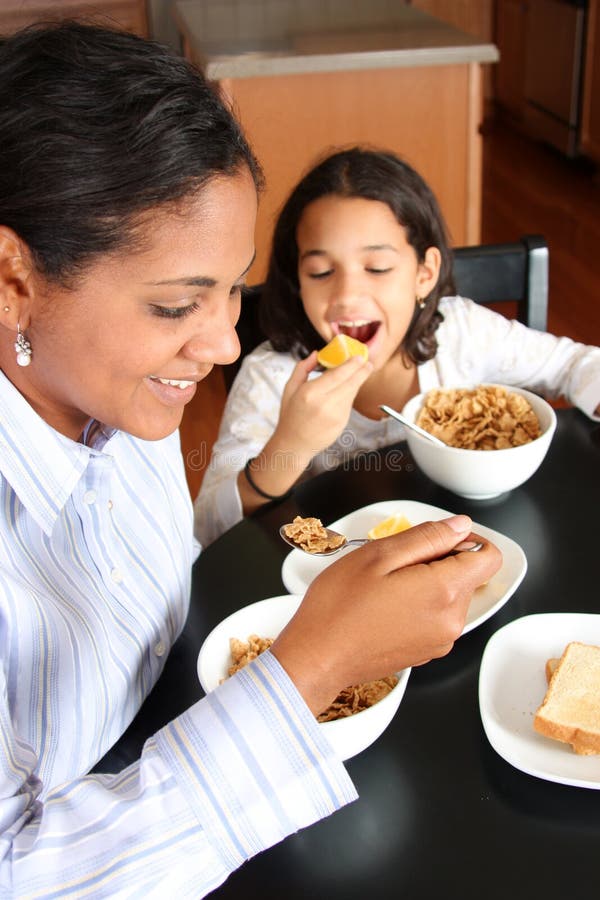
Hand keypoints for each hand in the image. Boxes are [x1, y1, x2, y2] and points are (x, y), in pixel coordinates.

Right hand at [271, 515, 501, 715]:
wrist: (316, 657)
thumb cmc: (339, 607)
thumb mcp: (379, 556)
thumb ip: (427, 537)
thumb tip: (461, 526)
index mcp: (444, 592)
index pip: (489, 557)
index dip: (468, 540)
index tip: (438, 538)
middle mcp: (451, 621)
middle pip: (468, 576)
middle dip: (440, 560)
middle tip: (396, 562)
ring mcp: (440, 640)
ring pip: (451, 596)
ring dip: (428, 582)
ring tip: (386, 585)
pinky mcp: (426, 652)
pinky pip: (436, 617)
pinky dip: (420, 604)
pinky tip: (385, 605)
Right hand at [275, 351, 372, 456]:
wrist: (294, 444)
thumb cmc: (291, 416)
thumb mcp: (289, 388)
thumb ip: (302, 368)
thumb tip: (316, 354)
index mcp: (310, 393)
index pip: (337, 374)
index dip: (352, 364)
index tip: (358, 357)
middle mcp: (325, 404)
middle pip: (351, 382)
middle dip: (362, 371)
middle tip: (368, 363)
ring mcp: (336, 415)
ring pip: (353, 392)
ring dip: (358, 382)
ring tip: (360, 373)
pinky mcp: (342, 423)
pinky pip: (349, 404)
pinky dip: (350, 395)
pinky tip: (346, 391)